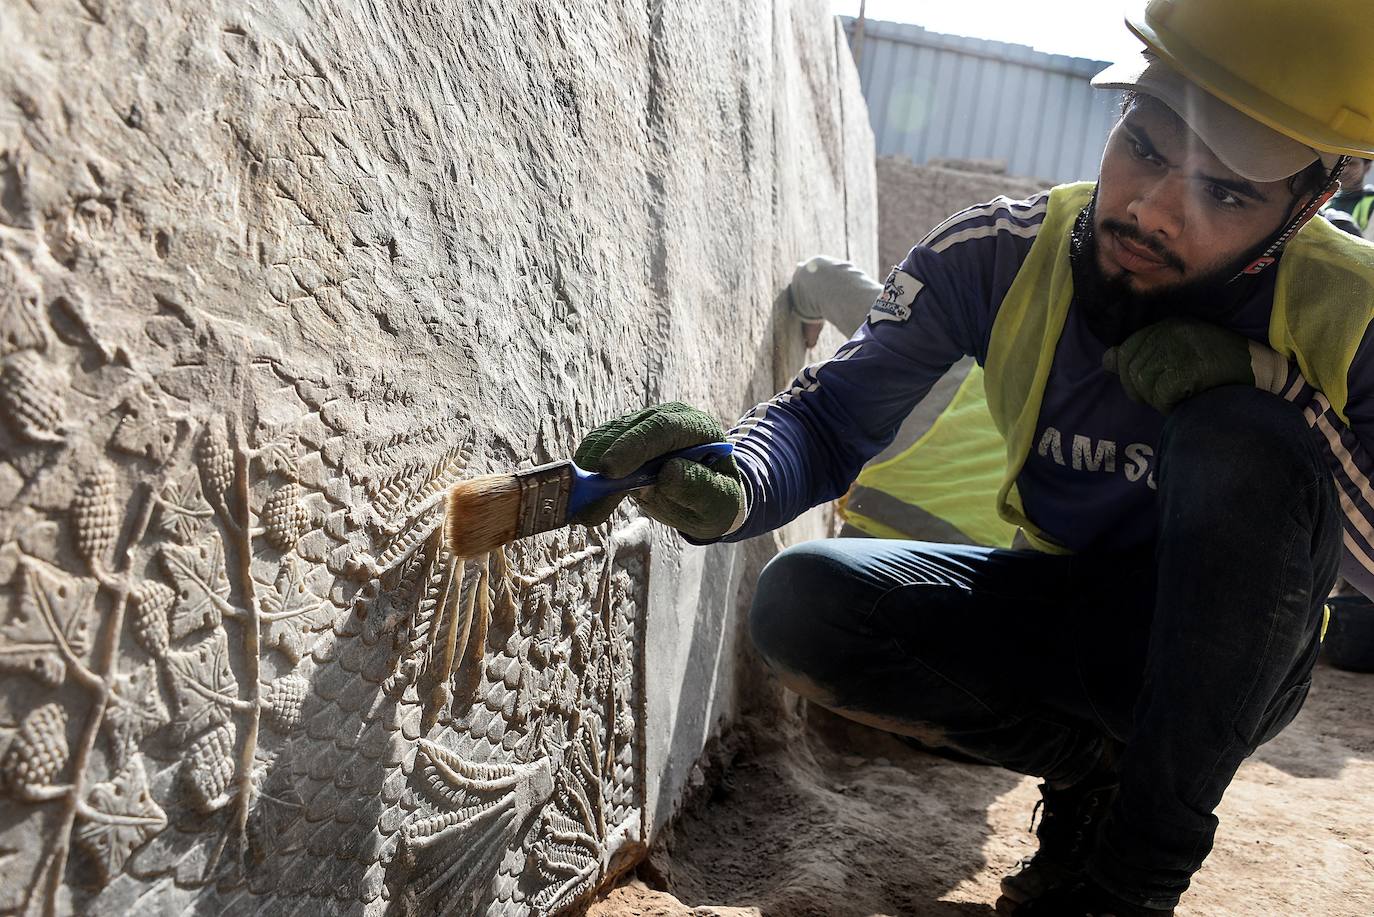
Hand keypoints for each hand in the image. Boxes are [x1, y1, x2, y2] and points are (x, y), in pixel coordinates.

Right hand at [572, 402, 744, 538]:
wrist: (709, 498)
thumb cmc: (718, 500)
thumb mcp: (720, 502)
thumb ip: (700, 487)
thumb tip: (669, 473)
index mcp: (697, 427)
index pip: (663, 427)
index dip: (633, 446)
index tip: (609, 471)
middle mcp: (667, 418)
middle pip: (628, 428)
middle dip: (603, 456)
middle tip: (583, 488)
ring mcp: (644, 427)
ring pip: (608, 437)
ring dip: (589, 466)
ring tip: (581, 502)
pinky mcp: (625, 441)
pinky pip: (600, 450)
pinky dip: (587, 473)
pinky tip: (584, 498)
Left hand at [1102, 318, 1252, 413]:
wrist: (1263, 377)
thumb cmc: (1219, 369)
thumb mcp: (1179, 353)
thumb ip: (1141, 355)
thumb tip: (1106, 359)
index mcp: (1169, 324)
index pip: (1127, 349)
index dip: (1132, 373)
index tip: (1150, 384)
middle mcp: (1172, 331)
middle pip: (1130, 369)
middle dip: (1142, 390)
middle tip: (1165, 395)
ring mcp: (1180, 349)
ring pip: (1142, 384)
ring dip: (1156, 399)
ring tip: (1179, 397)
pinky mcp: (1188, 370)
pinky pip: (1159, 397)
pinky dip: (1169, 407)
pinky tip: (1187, 402)